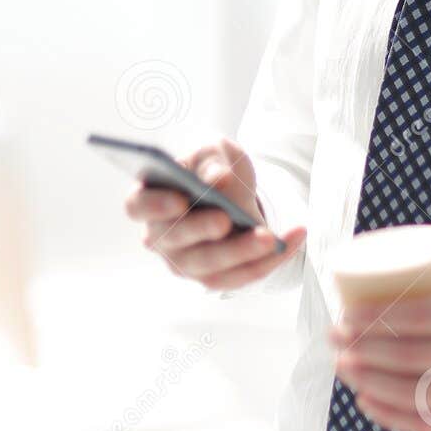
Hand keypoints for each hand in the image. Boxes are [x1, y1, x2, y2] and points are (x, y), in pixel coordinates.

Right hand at [124, 136, 305, 290]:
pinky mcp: (213, 277)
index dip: (154, 205)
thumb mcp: (215, 152)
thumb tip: (216, 181)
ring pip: (208, 267)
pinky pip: (239, 276)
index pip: (137, 205)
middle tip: (225, 218)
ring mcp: (184, 261)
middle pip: (174, 241)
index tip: (180, 198)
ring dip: (241, 253)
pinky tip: (293, 238)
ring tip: (270, 237)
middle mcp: (160, 235)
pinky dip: (269, 261)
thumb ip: (212, 162)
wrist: (234, 189)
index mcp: (149, 197)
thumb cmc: (213, 166)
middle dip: (201, 231)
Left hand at [329, 275, 430, 430]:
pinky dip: (393, 415)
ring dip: (370, 383)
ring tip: (344, 369)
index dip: (372, 321)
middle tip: (334, 342)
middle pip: (407, 357)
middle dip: (361, 350)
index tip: (343, 317)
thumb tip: (386, 291)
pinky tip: (368, 402)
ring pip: (413, 393)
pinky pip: (430, 424)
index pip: (415, 319)